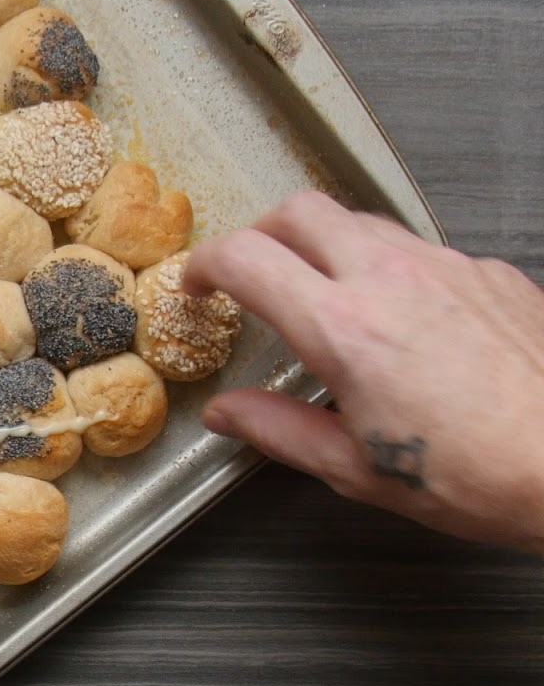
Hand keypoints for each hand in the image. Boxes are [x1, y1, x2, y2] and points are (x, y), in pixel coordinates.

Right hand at [185, 191, 543, 552]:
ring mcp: (445, 268)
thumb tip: (228, 414)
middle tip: (251, 273)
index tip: (197, 285)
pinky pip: (422, 250)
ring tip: (324, 293)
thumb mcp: (354, 468)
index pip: (244, 258)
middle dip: (259, 234)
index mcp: (344, 329)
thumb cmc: (481, 475)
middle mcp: (391, 280)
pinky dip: (391, 270)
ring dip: (325, 246)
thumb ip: (278, 430)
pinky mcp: (488, 272)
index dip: (203, 265)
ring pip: (361, 222)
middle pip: (298, 210)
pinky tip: (402, 319)